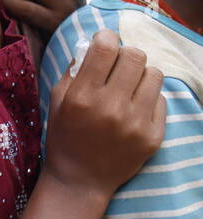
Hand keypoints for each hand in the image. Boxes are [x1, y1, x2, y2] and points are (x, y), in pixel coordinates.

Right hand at [44, 29, 165, 203]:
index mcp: (82, 97)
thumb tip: (95, 42)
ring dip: (140, 75)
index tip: (104, 41)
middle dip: (125, 55)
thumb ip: (74, 70)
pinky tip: (134, 108)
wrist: (80, 180)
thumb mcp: (57, 101)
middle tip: (117, 65)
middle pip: (135, 55)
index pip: (106, 48)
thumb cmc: (65, 136)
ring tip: (128, 86)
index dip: (106, 37)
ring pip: (154, 74)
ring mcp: (135, 123)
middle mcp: (111, 108)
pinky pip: (161, 99)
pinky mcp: (153, 136)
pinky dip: (148, 98)